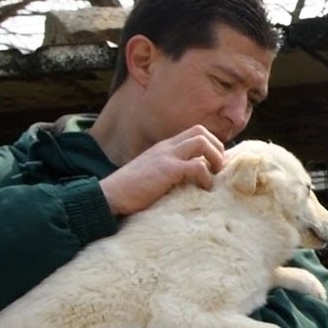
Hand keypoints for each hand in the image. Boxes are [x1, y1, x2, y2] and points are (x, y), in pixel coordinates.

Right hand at [99, 125, 225, 215]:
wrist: (108, 196)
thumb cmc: (130, 190)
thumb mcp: (154, 173)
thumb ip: (170, 170)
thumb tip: (193, 178)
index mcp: (163, 147)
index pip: (194, 132)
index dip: (211, 145)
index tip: (215, 164)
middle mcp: (166, 147)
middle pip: (200, 131)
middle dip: (217, 147)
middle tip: (218, 168)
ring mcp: (166, 156)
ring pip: (202, 142)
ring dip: (215, 158)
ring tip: (214, 176)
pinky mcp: (167, 170)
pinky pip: (197, 166)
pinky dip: (206, 177)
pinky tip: (204, 188)